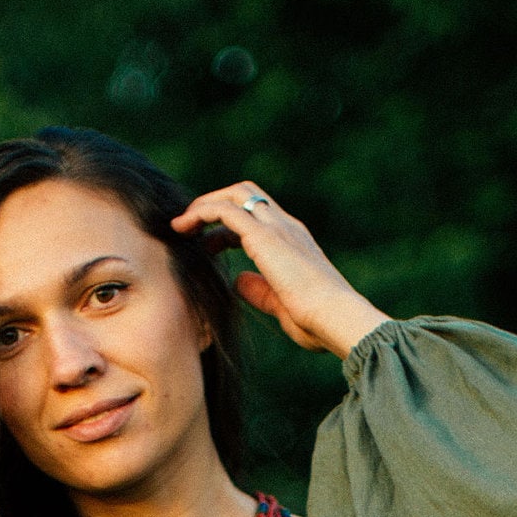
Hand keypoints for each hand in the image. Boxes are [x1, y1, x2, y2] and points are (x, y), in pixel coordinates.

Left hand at [172, 183, 391, 359]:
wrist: (335, 317)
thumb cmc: (316, 321)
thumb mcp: (281, 305)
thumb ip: (259, 290)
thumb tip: (238, 280)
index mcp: (293, 242)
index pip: (257, 217)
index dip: (228, 226)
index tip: (208, 246)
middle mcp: (286, 227)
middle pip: (246, 194)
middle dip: (215, 204)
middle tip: (191, 229)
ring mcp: (276, 228)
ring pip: (235, 195)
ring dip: (204, 206)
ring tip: (180, 227)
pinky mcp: (264, 237)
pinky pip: (226, 211)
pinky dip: (202, 212)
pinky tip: (184, 228)